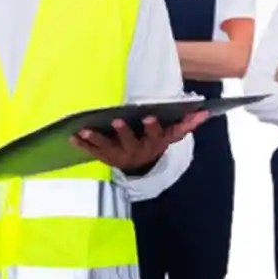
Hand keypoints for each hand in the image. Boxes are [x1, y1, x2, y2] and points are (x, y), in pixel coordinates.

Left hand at [70, 112, 208, 172]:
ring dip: (97, 139)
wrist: (142, 167)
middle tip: (116, 120)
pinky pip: (93, 152)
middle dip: (124, 132)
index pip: (157, 135)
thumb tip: (205, 111)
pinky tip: (72, 136)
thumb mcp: (172, 135)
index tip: (148, 117)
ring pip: (108, 148)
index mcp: (155, 143)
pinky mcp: (106, 158)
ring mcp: (121, 156)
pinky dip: (83, 144)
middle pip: (131, 142)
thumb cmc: (156, 141)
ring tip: (85, 129)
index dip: (152, 127)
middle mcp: (138, 151)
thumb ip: (188, 123)